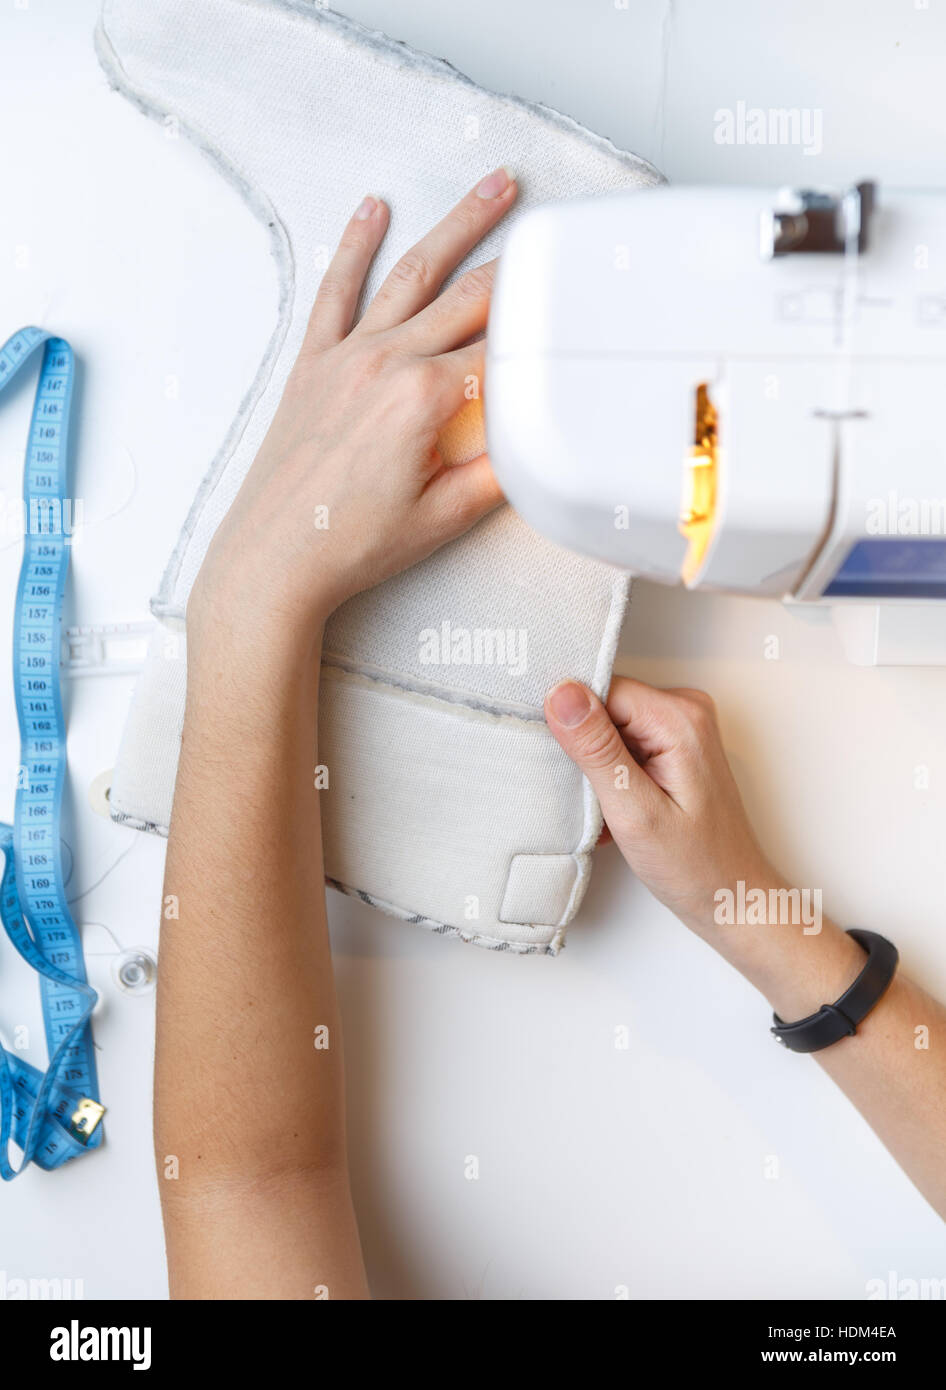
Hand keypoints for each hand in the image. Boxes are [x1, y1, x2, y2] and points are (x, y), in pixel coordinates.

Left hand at [188, 168, 516, 645]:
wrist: (274, 559)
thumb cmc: (352, 545)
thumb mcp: (446, 517)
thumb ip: (498, 472)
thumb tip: (535, 444)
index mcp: (425, 398)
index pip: (503, 351)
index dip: (543, 330)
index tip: (573, 308)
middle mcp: (387, 360)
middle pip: (470, 294)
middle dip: (519, 256)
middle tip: (553, 225)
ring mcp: (347, 355)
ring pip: (413, 272)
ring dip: (457, 223)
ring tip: (494, 186)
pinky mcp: (314, 363)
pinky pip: (336, 290)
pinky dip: (355, 245)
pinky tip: (372, 209)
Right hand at [545, 675, 868, 1015]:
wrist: (732, 897)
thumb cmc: (694, 866)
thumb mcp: (634, 812)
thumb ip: (597, 749)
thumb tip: (562, 694)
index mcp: (680, 718)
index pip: (601, 690)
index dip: (572, 723)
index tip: (566, 764)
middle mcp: (685, 710)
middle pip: (605, 705)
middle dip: (584, 748)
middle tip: (592, 796)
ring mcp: (681, 727)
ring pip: (609, 725)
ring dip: (595, 766)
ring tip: (606, 807)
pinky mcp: (674, 745)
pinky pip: (623, 741)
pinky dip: (610, 774)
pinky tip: (616, 807)